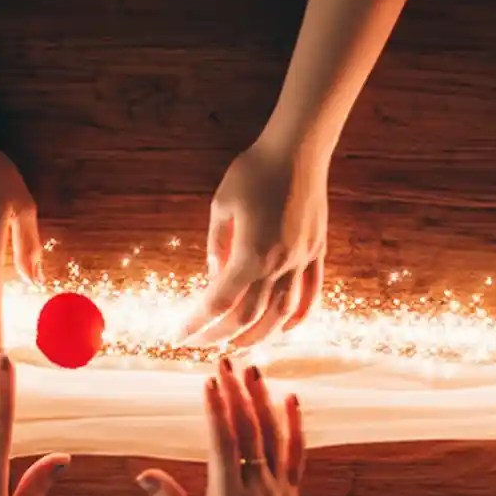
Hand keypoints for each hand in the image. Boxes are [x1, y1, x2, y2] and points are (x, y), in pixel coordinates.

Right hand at [137, 359, 343, 495]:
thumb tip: (143, 474)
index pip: (224, 444)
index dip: (216, 411)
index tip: (208, 382)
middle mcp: (257, 486)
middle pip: (248, 430)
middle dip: (235, 393)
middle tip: (225, 362)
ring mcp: (279, 487)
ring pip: (272, 434)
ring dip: (261, 399)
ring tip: (252, 369)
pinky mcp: (292, 490)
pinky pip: (295, 451)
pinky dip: (293, 423)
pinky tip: (289, 399)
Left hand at [179, 136, 326, 347]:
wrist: (297, 149)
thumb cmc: (253, 171)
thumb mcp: (222, 205)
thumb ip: (217, 246)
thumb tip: (215, 278)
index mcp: (250, 254)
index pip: (218, 302)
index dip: (197, 324)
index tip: (179, 336)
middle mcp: (278, 264)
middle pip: (248, 317)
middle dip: (221, 337)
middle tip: (201, 344)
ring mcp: (301, 260)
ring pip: (281, 315)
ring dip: (258, 336)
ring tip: (237, 346)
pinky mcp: (316, 252)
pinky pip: (310, 295)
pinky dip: (297, 318)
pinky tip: (284, 329)